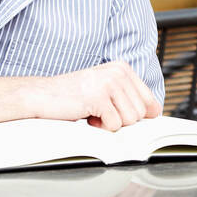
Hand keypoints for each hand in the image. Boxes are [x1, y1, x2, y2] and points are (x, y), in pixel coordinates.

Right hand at [30, 61, 161, 131]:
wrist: (39, 96)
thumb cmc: (71, 96)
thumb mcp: (105, 90)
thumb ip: (129, 97)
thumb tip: (156, 112)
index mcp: (123, 68)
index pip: (148, 101)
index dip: (134, 115)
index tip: (115, 113)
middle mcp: (119, 72)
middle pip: (140, 113)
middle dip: (120, 120)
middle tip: (99, 112)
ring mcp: (110, 83)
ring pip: (130, 120)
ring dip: (110, 124)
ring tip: (92, 112)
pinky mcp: (99, 97)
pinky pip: (114, 125)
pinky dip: (100, 128)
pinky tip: (86, 116)